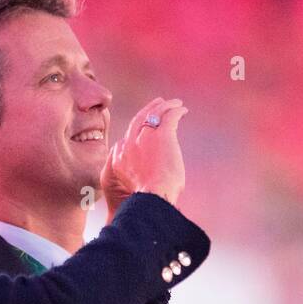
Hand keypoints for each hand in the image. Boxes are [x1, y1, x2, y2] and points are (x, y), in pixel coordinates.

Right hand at [102, 97, 188, 218]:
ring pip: (154, 114)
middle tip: (158, 103)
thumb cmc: (148, 200)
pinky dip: (176, 111)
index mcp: (120, 158)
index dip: (136, 132)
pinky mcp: (161, 135)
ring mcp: (144, 138)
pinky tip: (183, 110)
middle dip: (148, 110)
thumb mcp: (134, 189)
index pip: (125, 139)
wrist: (152, 197)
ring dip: (165, 106)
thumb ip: (135, 179)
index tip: (145, 129)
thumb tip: (146, 179)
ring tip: (175, 103)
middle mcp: (129, 145)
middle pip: (138, 120)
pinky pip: (169, 117)